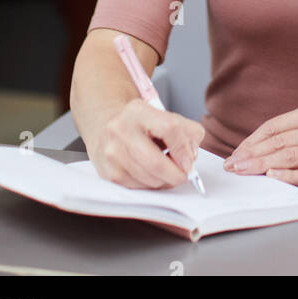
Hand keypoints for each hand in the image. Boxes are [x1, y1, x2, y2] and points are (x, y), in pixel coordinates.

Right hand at [88, 99, 204, 189]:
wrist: (106, 128)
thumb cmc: (141, 125)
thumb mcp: (166, 117)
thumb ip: (188, 132)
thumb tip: (191, 158)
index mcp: (139, 111)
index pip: (169, 128)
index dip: (183, 148)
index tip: (190, 161)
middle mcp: (121, 130)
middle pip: (156, 162)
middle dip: (176, 174)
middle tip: (184, 175)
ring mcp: (113, 153)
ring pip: (149, 178)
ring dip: (165, 181)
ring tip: (168, 171)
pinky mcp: (109, 173)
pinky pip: (139, 187)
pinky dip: (152, 185)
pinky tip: (152, 174)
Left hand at [223, 101, 297, 185]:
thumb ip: (294, 132)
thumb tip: (257, 148)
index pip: (274, 126)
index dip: (252, 141)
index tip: (236, 153)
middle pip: (279, 142)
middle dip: (251, 155)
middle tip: (233, 166)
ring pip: (291, 156)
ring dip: (263, 166)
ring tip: (245, 172)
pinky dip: (290, 176)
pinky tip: (274, 177)